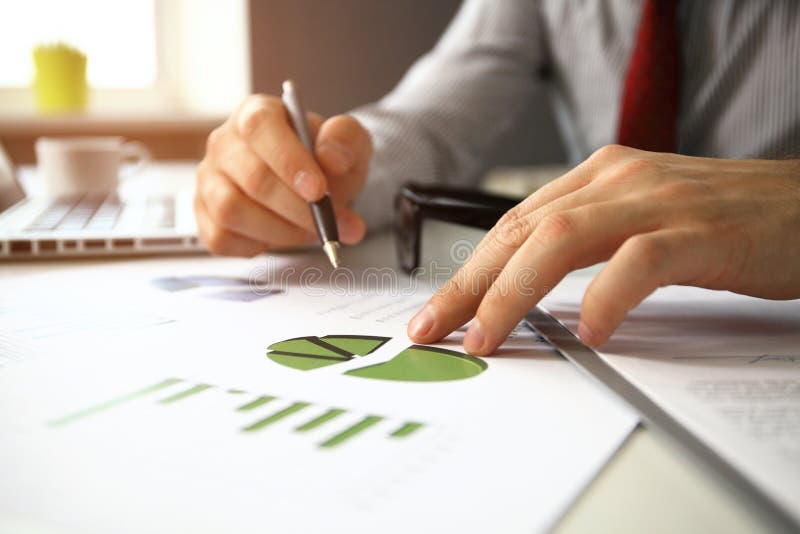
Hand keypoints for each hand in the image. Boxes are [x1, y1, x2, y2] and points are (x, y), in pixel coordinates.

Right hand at [195, 94, 371, 255]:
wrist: (316, 189)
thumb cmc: (326, 162)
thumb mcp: (349, 143)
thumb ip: (346, 139)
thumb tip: (331, 155)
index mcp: (257, 113)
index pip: (260, 127)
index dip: (288, 160)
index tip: (318, 191)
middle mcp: (224, 143)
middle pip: (252, 177)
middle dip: (297, 209)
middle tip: (329, 224)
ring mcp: (209, 179)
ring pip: (232, 211)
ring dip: (279, 231)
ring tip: (309, 231)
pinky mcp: (204, 214)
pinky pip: (221, 238)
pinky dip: (257, 245)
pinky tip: (280, 235)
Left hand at [408, 145, 799, 353]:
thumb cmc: (723, 220)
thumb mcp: (639, 219)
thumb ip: (586, 240)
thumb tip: (523, 287)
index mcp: (599, 175)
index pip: (512, 224)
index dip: (468, 270)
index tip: (437, 312)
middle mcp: (617, 179)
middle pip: (520, 232)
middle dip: (468, 286)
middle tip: (433, 330)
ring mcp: (657, 200)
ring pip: (559, 240)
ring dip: (511, 294)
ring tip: (487, 338)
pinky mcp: (699, 230)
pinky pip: (636, 262)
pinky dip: (604, 299)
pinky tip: (589, 333)